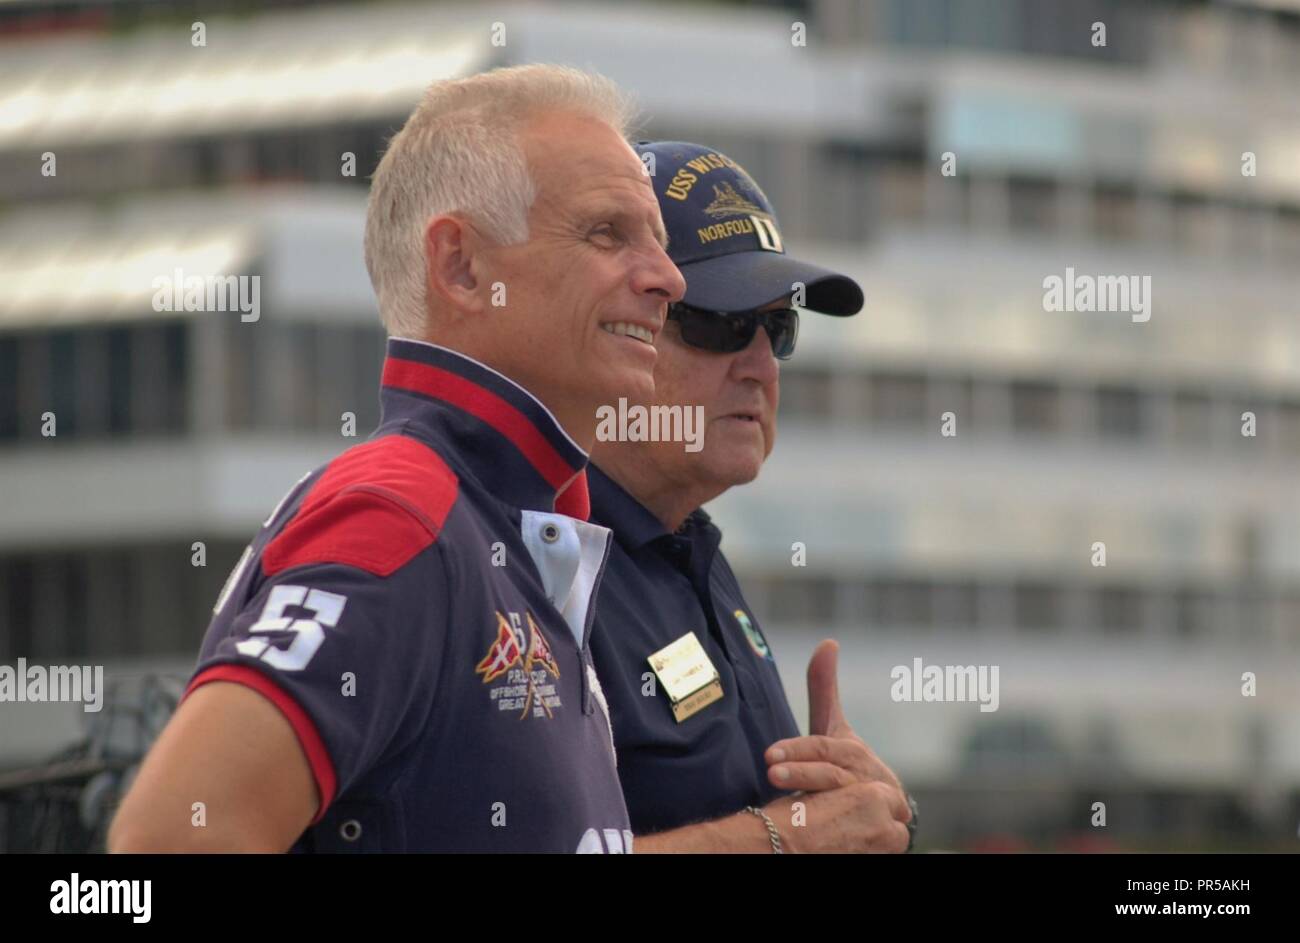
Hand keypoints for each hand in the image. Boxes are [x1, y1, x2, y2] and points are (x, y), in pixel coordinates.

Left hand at [761, 639, 910, 851]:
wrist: (885, 808)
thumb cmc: (848, 763)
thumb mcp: (835, 729)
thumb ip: (825, 689)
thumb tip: (828, 641)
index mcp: (854, 753)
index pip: (826, 748)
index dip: (797, 750)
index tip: (767, 754)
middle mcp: (868, 780)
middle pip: (832, 776)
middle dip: (802, 774)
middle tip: (771, 772)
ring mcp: (874, 812)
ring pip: (841, 810)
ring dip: (812, 809)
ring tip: (782, 809)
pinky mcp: (877, 842)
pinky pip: (852, 840)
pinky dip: (835, 839)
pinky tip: (809, 840)